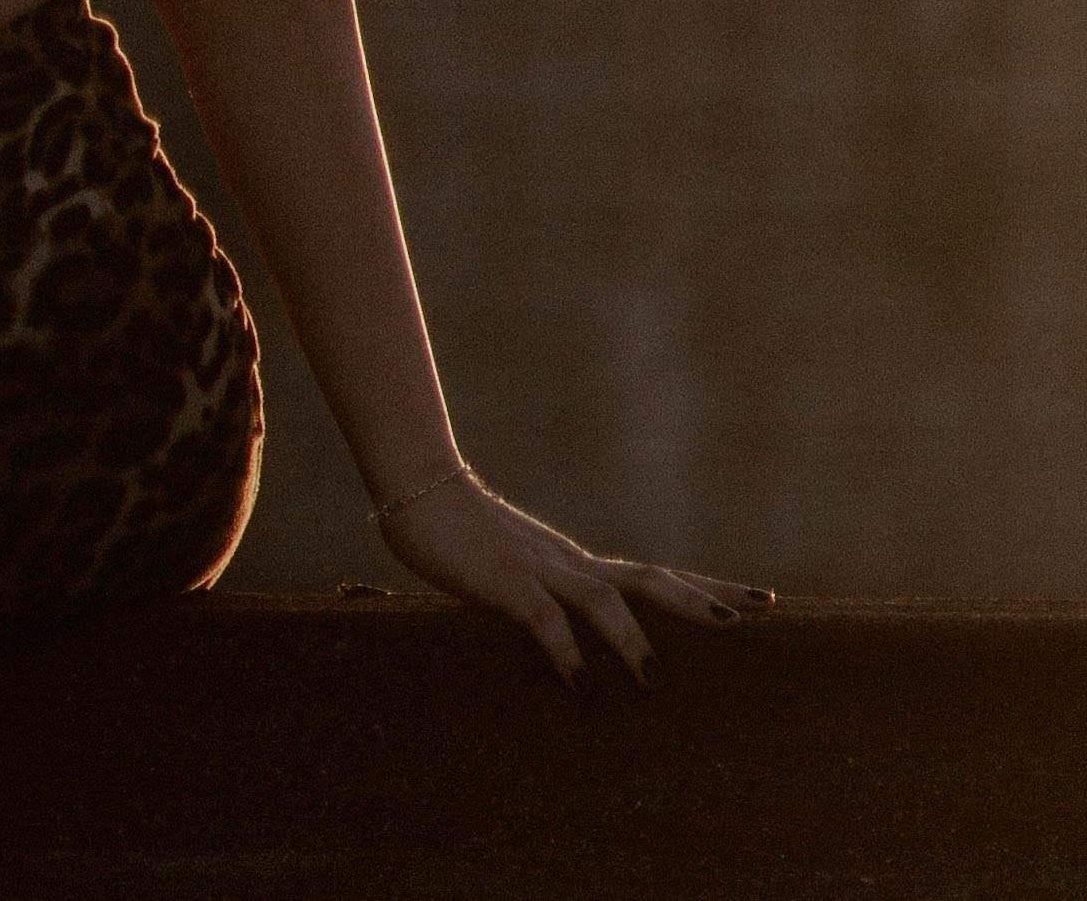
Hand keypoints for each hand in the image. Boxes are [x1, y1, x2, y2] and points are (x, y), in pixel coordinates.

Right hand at [374, 469, 772, 683]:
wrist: (414, 486)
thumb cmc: (456, 529)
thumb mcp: (510, 570)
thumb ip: (536, 595)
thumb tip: (555, 627)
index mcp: (575, 564)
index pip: (653, 577)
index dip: (704, 591)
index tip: (756, 602)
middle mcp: (570, 563)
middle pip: (651, 579)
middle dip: (703, 598)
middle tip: (757, 612)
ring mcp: (539, 569)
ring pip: (604, 600)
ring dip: (633, 639)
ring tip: (654, 681)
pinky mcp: (505, 580)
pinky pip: (544, 620)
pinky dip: (566, 651)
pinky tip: (580, 685)